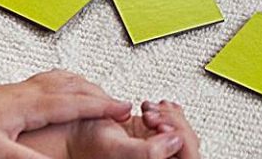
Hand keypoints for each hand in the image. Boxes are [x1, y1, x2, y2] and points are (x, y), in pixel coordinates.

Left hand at [0, 71, 134, 158]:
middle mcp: (28, 92)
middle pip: (75, 89)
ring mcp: (19, 90)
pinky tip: (61, 86)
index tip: (126, 108)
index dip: (104, 107)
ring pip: (63, 82)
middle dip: (102, 97)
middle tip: (124, 105)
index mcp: (30, 104)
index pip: (76, 103)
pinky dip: (65, 83)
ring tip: (100, 93)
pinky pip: (49, 81)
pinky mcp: (10, 93)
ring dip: (86, 87)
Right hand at [53, 99, 198, 158]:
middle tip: (151, 114)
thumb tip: (176, 142)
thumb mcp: (115, 148)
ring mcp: (158, 151)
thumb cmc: (87, 144)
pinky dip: (165, 111)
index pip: (189, 157)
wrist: (72, 132)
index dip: (179, 137)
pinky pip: (173, 124)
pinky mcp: (154, 138)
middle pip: (189, 144)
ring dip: (168, 115)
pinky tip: (151, 108)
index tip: (158, 124)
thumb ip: (147, 152)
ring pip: (182, 132)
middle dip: (173, 123)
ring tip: (147, 110)